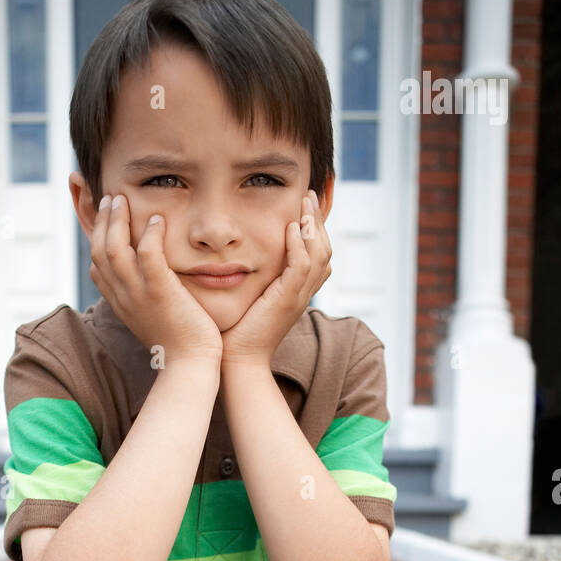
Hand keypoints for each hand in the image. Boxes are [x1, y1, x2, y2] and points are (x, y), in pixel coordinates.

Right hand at [89, 193, 223, 369]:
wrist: (189, 366)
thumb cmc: (179, 344)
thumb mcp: (154, 318)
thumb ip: (146, 297)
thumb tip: (149, 282)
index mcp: (120, 304)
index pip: (97, 267)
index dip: (96, 238)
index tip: (105, 217)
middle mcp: (123, 298)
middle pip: (99, 252)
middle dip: (103, 222)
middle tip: (111, 199)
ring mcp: (139, 295)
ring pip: (114, 249)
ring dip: (117, 220)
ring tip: (123, 200)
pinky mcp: (160, 293)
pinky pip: (148, 255)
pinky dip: (150, 234)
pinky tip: (158, 219)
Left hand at [220, 190, 331, 371]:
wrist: (237, 363)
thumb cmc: (235, 336)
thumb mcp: (249, 301)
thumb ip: (253, 282)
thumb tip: (238, 262)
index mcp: (295, 294)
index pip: (317, 257)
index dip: (315, 231)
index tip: (305, 208)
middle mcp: (302, 295)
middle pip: (324, 251)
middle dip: (319, 221)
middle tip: (310, 196)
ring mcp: (297, 298)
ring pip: (319, 255)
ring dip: (313, 226)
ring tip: (306, 203)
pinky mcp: (286, 301)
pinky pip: (301, 267)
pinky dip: (300, 246)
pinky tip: (292, 228)